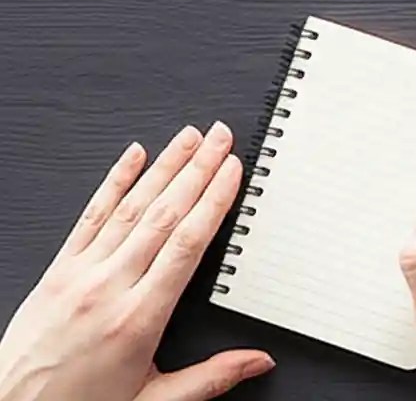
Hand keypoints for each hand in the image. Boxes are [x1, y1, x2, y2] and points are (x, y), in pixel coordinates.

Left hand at [0, 123, 274, 400]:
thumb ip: (211, 378)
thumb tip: (258, 362)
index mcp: (138, 319)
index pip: (185, 245)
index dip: (213, 202)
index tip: (232, 172)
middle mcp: (109, 288)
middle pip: (163, 216)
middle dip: (196, 170)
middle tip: (221, 138)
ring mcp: (80, 274)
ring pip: (130, 208)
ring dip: (163, 167)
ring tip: (188, 137)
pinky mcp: (58, 270)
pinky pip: (89, 216)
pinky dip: (112, 182)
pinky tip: (130, 157)